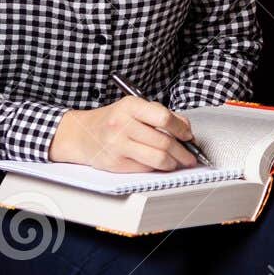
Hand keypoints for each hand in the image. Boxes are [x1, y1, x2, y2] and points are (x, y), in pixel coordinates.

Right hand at [48, 96, 198, 172]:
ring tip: (179, 162)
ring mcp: (118, 145)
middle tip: (191, 155)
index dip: (181, 129)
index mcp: (130, 106)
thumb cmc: (112, 120)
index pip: (164, 118)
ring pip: (157, 158)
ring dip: (174, 163)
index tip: (189, 136)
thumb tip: (185, 129)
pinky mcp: (116, 163)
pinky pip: (145, 168)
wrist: (81, 134)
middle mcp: (123, 124)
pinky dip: (158, 168)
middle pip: (164, 141)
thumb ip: (160, 115)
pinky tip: (162, 165)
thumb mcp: (134, 108)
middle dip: (183, 151)